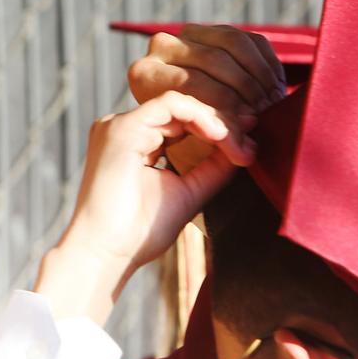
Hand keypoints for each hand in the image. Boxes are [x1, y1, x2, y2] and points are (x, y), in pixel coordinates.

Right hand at [35, 91, 252, 322]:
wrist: (106, 255)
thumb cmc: (138, 235)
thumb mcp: (188, 193)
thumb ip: (212, 168)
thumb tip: (247, 146)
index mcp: (136, 143)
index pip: (184, 122)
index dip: (220, 128)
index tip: (250, 144)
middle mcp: (126, 129)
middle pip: (184, 109)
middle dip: (223, 121)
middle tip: (251, 140)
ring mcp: (120, 125)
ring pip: (181, 103)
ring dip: (215, 120)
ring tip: (237, 142)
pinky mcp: (122, 128)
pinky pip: (171, 104)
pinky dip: (200, 116)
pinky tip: (219, 135)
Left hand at [127, 24, 286, 173]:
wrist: (194, 126)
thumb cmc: (190, 142)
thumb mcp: (193, 145)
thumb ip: (213, 141)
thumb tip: (245, 150)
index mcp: (145, 75)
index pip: (191, 84)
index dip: (224, 105)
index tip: (249, 124)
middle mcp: (161, 46)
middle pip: (214, 61)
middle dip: (245, 89)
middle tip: (267, 112)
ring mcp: (189, 33)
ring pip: (234, 44)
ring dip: (259, 75)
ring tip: (274, 101)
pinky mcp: (216, 29)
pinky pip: (250, 40)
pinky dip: (267, 64)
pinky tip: (276, 87)